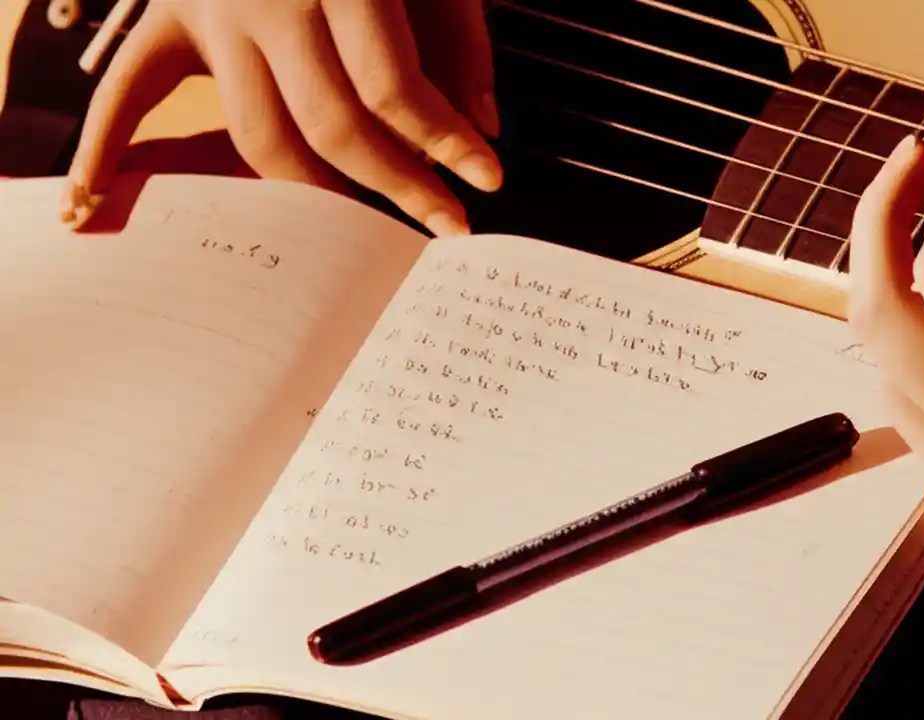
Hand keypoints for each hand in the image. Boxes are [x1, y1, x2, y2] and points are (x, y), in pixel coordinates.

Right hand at [63, 0, 500, 236]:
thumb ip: (461, 40)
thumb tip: (480, 128)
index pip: (391, 90)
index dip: (446, 145)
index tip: (485, 182)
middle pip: (330, 126)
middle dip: (396, 186)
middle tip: (442, 221)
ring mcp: (208, 10)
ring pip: (257, 134)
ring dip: (315, 192)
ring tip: (364, 223)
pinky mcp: (168, 12)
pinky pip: (130, 86)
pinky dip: (107, 144)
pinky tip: (92, 200)